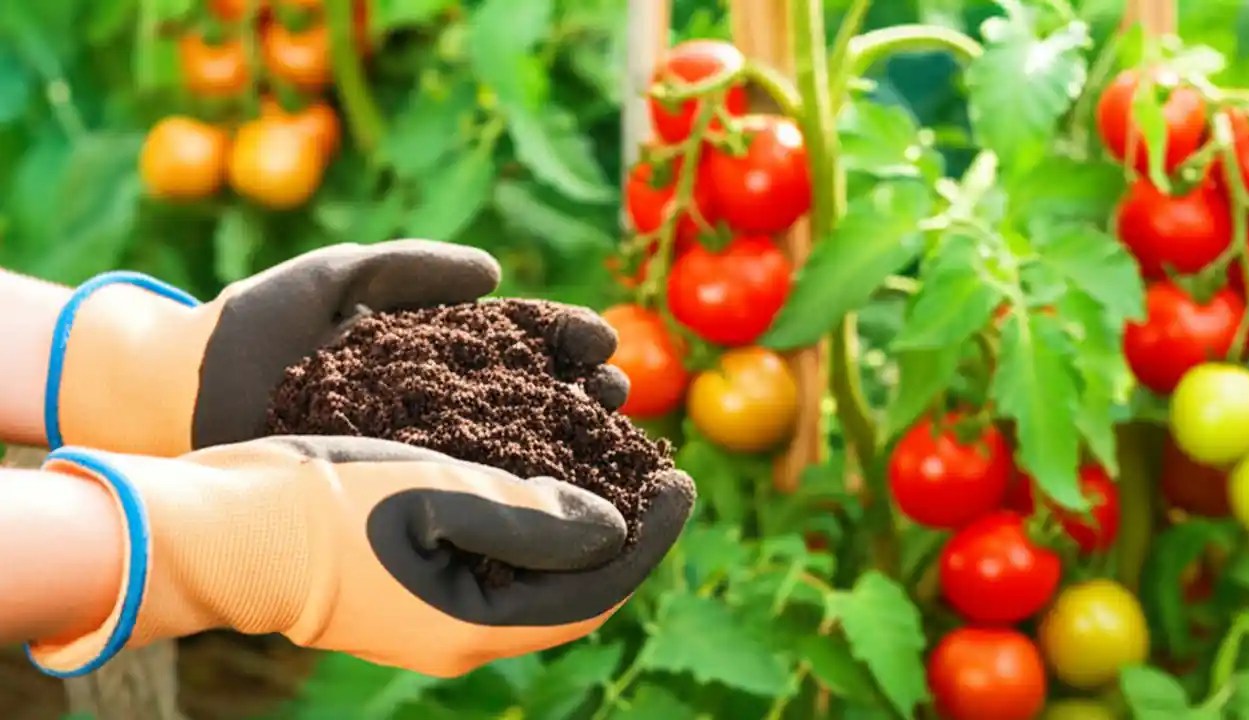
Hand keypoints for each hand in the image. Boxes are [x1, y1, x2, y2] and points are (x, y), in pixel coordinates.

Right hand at [29, 436, 693, 677]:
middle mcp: (469, 627)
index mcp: (481, 622)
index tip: (681, 477)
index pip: (598, 590)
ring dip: (584, 513)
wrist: (222, 528)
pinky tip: (543, 460)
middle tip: (655, 465)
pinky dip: (536, 510)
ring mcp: (439, 604)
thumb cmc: (321, 508)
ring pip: (542, 566)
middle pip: (577, 584)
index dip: (651, 536)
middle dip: (626, 527)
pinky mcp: (415, 573)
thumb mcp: (434, 497)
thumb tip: (612, 525)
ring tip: (612, 455)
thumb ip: (531, 518)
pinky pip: (501, 548)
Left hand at [46, 240, 628, 454]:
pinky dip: (512, 486)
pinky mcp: (395, 483)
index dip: (564, 342)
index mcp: (434, 344)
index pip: (519, 341)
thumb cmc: (260, 325)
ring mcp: (421, 444)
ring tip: (604, 440)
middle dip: (580, 396)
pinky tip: (553, 491)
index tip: (601, 343)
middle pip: (530, 396)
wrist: (186, 387)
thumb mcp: (342, 278)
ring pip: (510, 445)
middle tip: (618, 397)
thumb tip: (496, 274)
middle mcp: (438, 397)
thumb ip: (415, 266)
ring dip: (563, 444)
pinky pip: (463, 485)